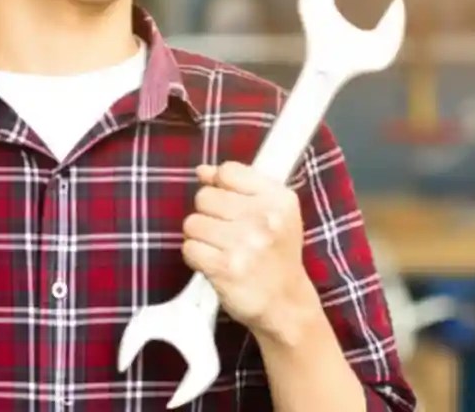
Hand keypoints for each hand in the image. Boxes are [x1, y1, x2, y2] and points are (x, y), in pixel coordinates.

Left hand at [182, 162, 314, 336]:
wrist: (285, 304)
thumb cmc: (276, 255)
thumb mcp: (273, 212)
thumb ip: (238, 185)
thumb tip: (203, 171)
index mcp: (279, 199)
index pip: (228, 171)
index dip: (221, 188)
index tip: (230, 205)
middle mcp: (264, 218)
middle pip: (205, 196)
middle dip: (209, 215)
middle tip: (227, 233)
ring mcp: (244, 244)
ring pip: (193, 223)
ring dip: (201, 238)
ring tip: (221, 249)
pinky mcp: (225, 268)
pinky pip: (189, 248)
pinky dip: (197, 257)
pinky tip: (215, 263)